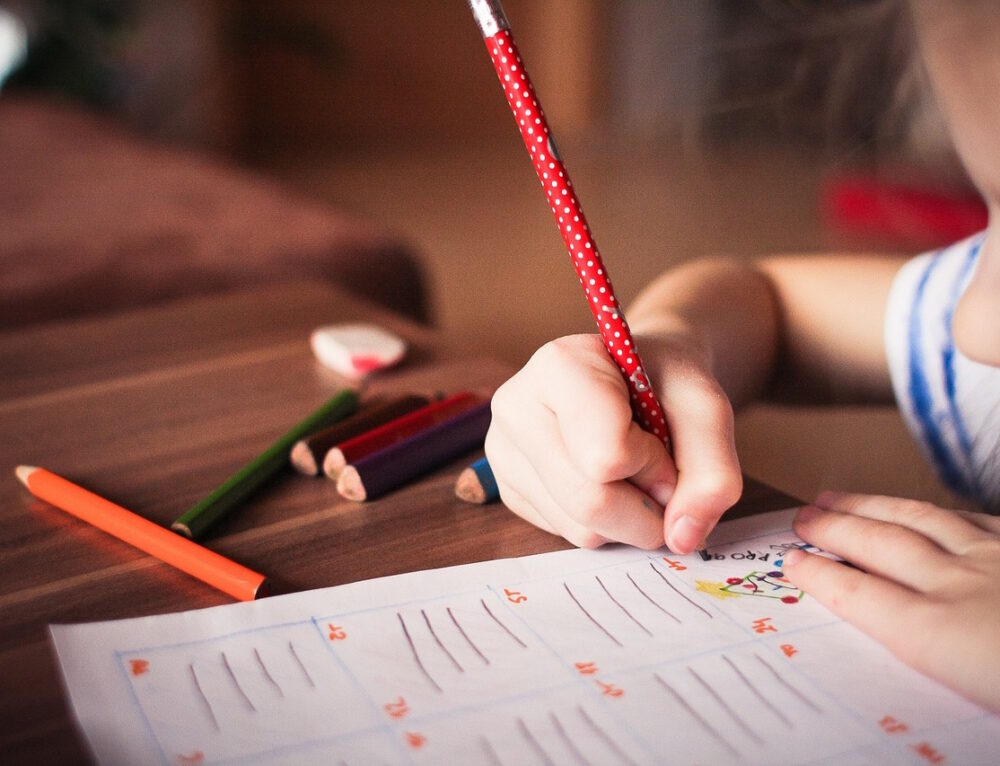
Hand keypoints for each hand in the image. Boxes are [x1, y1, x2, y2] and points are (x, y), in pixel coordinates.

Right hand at [485, 333, 741, 551]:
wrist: (637, 378)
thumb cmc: (666, 383)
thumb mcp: (707, 409)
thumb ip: (713, 472)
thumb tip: (682, 538)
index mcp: (558, 366)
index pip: (606, 456)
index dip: (653, 464)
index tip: (663, 439)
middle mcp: (515, 406)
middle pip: (589, 501)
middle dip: (646, 506)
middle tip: (661, 474)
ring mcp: (504, 451)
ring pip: (579, 527)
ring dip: (628, 518)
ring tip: (631, 472)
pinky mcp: (508, 489)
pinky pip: (566, 535)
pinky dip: (604, 524)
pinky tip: (605, 482)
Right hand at [783, 491, 999, 713]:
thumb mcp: (975, 699)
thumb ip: (927, 658)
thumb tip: (892, 639)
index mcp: (940, 634)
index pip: (858, 594)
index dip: (818, 575)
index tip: (791, 561)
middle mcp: (959, 584)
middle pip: (878, 544)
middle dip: (833, 528)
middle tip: (803, 518)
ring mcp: (995, 558)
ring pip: (918, 518)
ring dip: (870, 505)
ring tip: (838, 498)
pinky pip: (971, 517)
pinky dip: (935, 511)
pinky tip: (924, 510)